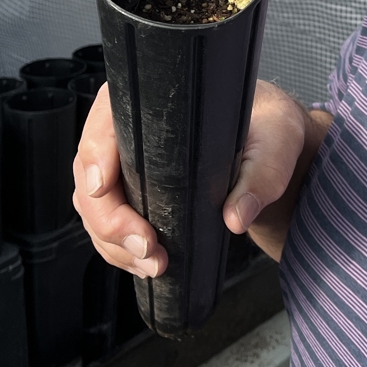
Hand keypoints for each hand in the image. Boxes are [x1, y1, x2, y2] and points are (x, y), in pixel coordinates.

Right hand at [73, 79, 329, 275]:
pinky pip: (108, 227)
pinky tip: (148, 264)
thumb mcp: (277, 143)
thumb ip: (262, 175)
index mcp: (153, 101)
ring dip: (115, 243)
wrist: (269, 150)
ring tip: (155, 263)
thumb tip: (236, 216)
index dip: (95, 155)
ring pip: (94, 208)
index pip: (104, 122)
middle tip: (147, 247)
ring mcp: (125, 167)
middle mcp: (129, 132)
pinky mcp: (133, 197)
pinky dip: (121, 252)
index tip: (103, 188)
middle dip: (110, 218)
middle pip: (90, 174)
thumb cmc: (267, 131)